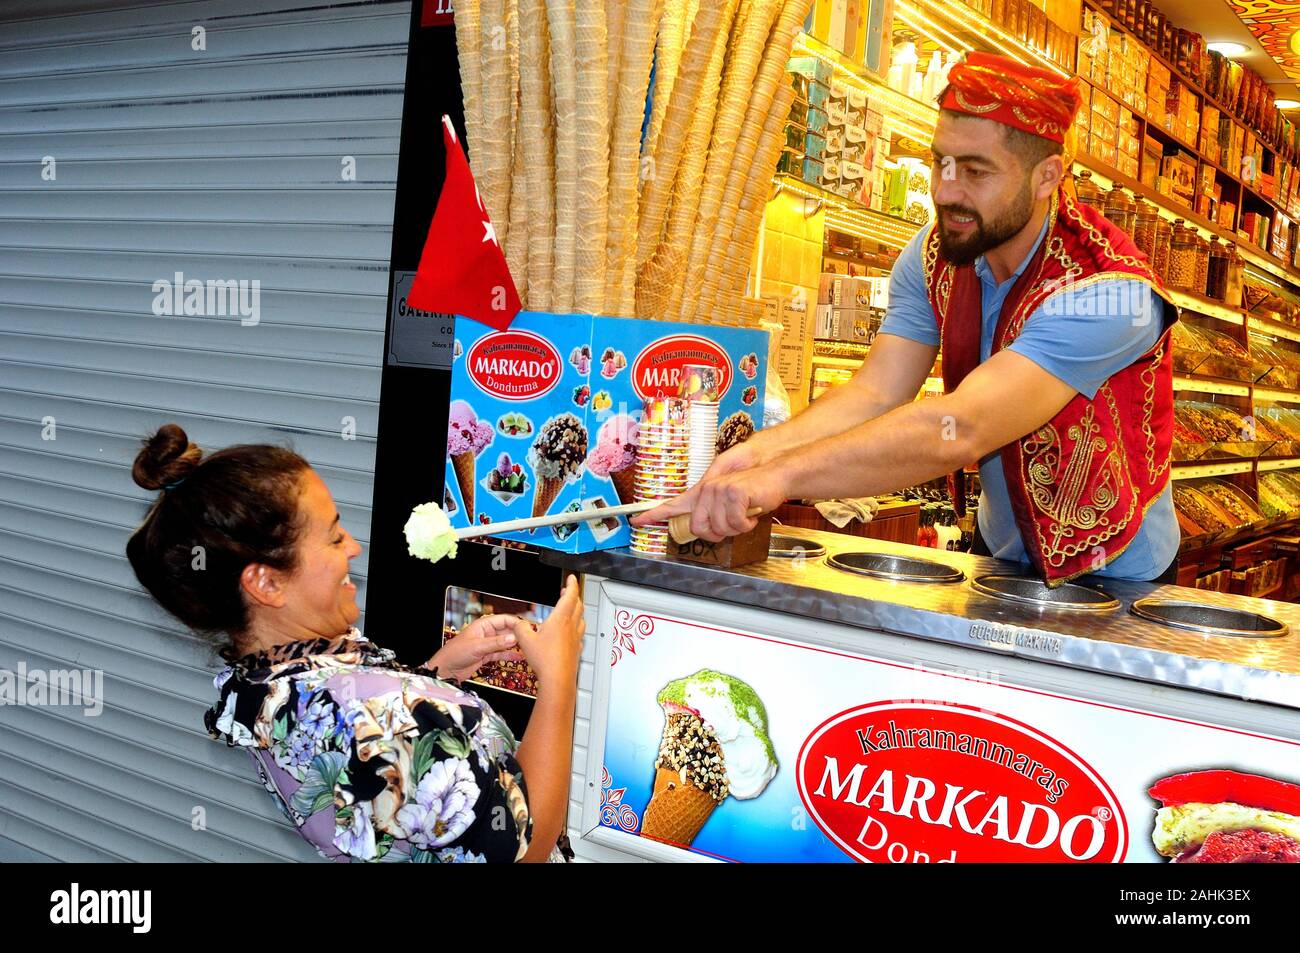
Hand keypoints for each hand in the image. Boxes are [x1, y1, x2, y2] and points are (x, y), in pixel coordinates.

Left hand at [426, 614, 523, 680]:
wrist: (445, 670)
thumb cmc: (454, 653)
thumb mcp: (477, 646)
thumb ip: (496, 643)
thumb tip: (513, 638)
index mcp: (483, 625)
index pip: (504, 620)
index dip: (516, 623)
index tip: (526, 629)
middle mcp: (486, 633)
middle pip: (507, 631)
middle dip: (518, 635)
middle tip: (530, 640)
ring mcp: (487, 644)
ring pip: (505, 643)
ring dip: (515, 646)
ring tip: (527, 649)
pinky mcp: (487, 655)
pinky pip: (501, 653)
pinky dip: (509, 655)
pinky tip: (519, 657)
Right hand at [513, 575, 584, 690]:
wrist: (557, 679)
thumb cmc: (545, 660)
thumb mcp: (525, 640)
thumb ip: (520, 627)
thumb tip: (518, 624)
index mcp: (560, 619)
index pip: (570, 595)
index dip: (572, 584)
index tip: (571, 578)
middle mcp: (571, 626)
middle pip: (578, 605)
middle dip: (574, 596)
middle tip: (568, 592)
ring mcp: (576, 638)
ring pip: (581, 618)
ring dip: (577, 611)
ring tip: (570, 610)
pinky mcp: (576, 649)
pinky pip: (580, 634)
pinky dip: (576, 628)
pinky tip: (571, 633)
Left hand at [632, 460, 790, 541]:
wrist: (776, 473)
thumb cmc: (755, 488)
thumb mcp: (729, 499)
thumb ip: (713, 511)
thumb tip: (706, 528)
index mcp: (703, 493)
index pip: (673, 505)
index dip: (653, 514)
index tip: (636, 520)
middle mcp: (706, 490)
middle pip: (699, 528)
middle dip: (718, 534)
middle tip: (733, 526)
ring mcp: (718, 490)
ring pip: (720, 529)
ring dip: (737, 528)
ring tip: (745, 514)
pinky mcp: (733, 493)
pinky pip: (736, 524)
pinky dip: (747, 523)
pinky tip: (751, 511)